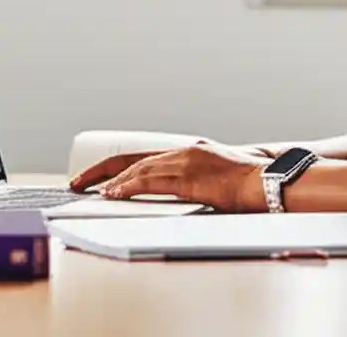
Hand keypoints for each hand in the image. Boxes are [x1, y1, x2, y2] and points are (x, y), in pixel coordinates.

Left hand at [84, 143, 271, 212]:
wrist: (267, 183)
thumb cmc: (249, 186)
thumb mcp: (218, 179)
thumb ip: (196, 183)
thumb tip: (181, 196)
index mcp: (190, 150)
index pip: (145, 156)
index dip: (119, 166)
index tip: (100, 177)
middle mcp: (184, 150)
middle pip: (132, 158)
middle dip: (102, 170)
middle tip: (79, 181)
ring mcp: (185, 161)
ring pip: (138, 168)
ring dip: (110, 180)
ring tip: (90, 190)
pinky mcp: (188, 175)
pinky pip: (150, 181)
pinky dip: (128, 187)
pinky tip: (114, 194)